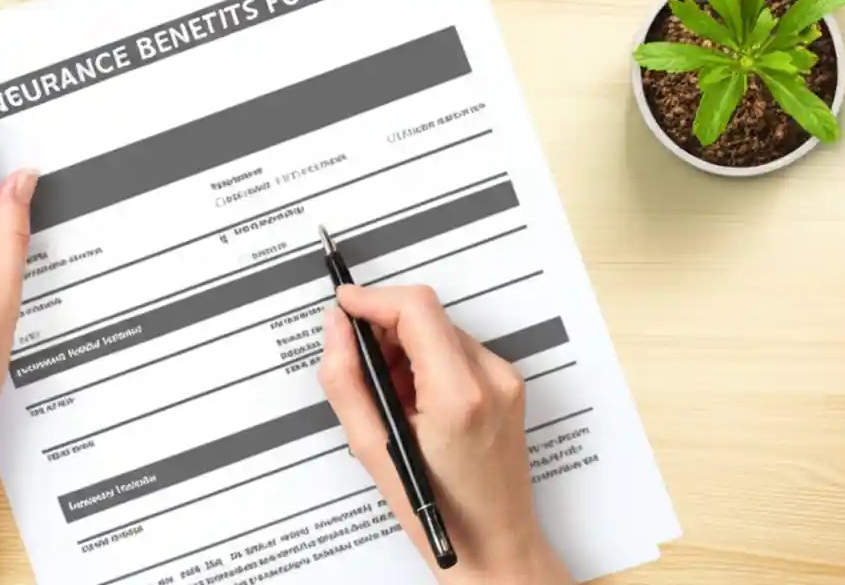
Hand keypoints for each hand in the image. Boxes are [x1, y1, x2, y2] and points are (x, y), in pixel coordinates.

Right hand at [319, 285, 572, 584]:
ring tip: (395, 402)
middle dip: (385, 330)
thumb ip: (346, 380)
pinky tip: (418, 405)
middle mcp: (491, 378)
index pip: (415, 308)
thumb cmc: (440, 511)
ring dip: (406, 350)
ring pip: (440, 331)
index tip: (344, 306)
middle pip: (427, 316)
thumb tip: (336, 328)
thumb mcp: (373, 448)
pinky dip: (428, 364)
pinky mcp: (508, 384)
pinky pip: (457, 351)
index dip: (372, 300)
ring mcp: (505, 379)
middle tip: (363, 370)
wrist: (494, 544)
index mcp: (459, 395)